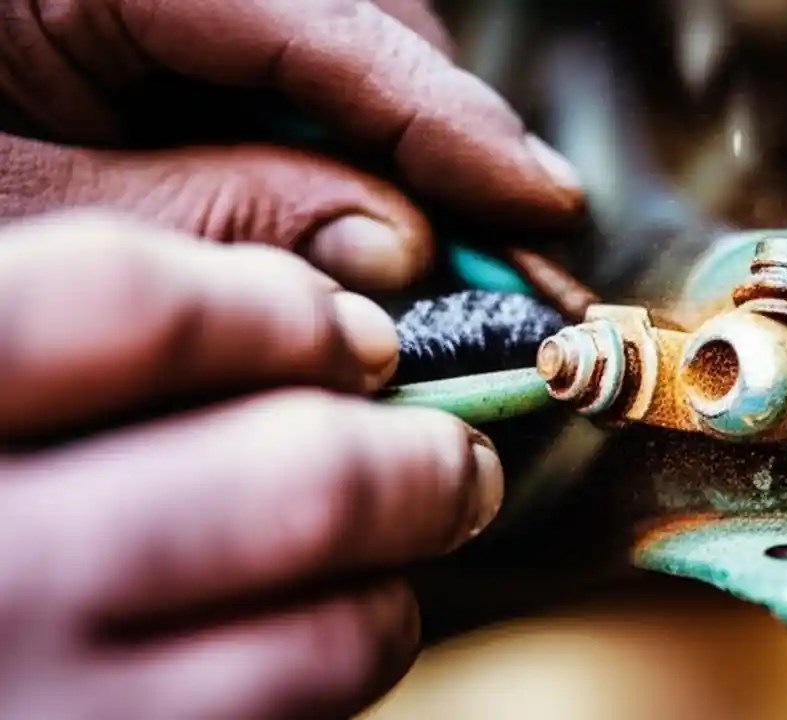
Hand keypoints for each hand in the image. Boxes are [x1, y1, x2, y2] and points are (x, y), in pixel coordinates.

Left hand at [0, 0, 582, 290]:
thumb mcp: (45, 220)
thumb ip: (224, 225)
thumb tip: (401, 254)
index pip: (313, 18)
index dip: (445, 121)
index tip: (544, 208)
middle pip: (361, 17)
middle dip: (444, 147)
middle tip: (510, 266)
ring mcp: (191, 3)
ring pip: (353, 45)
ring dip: (411, 157)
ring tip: (453, 260)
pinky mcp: (190, 33)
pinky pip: (310, 75)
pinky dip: (356, 155)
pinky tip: (375, 223)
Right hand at [0, 211, 503, 718]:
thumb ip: (86, 328)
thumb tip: (341, 292)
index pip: (127, 303)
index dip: (278, 308)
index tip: (354, 330)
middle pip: (291, 480)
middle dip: (415, 458)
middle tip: (451, 452)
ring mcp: (39, 699)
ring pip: (327, 632)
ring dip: (401, 582)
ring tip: (406, 550)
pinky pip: (295, 712)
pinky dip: (348, 657)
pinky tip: (332, 626)